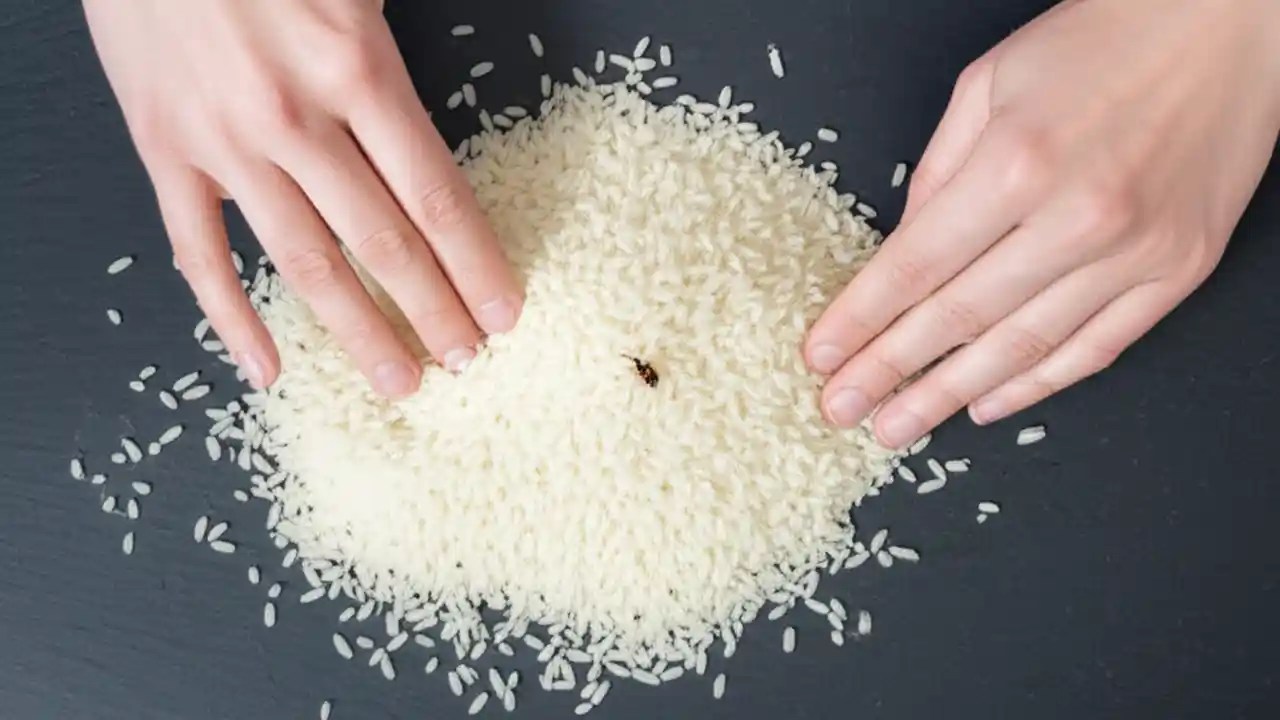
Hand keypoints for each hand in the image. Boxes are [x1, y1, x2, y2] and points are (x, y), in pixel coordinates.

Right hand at [84, 0, 522, 396]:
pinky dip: (232, 320)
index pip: (435, 195)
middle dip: (434, 311)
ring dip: (359, 332)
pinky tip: (268, 370)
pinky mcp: (162, 151)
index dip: (475, 264)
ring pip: (305, 263)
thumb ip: (394, 71)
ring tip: (400, 382)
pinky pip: (199, 255)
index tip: (504, 313)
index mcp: (355, 68)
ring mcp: (224, 142)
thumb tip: (435, 157)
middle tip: (468, 362)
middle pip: (383, 241)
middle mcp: (294, 116)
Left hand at [806, 0, 1279, 446]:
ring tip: (899, 427)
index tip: (822, 358)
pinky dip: (1038, 384)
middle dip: (889, 372)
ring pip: (1023, 348)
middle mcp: (1078, 218)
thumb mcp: (989, 83)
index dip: (861, 320)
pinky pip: (1096, 348)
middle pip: (959, 318)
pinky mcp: (1177, 270)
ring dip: (951, 395)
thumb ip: (938, 172)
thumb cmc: (1106, 38)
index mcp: (1017, 164)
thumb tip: (904, 247)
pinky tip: (987, 405)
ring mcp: (1135, 253)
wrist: (1231, 26)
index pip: (915, 266)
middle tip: (844, 410)